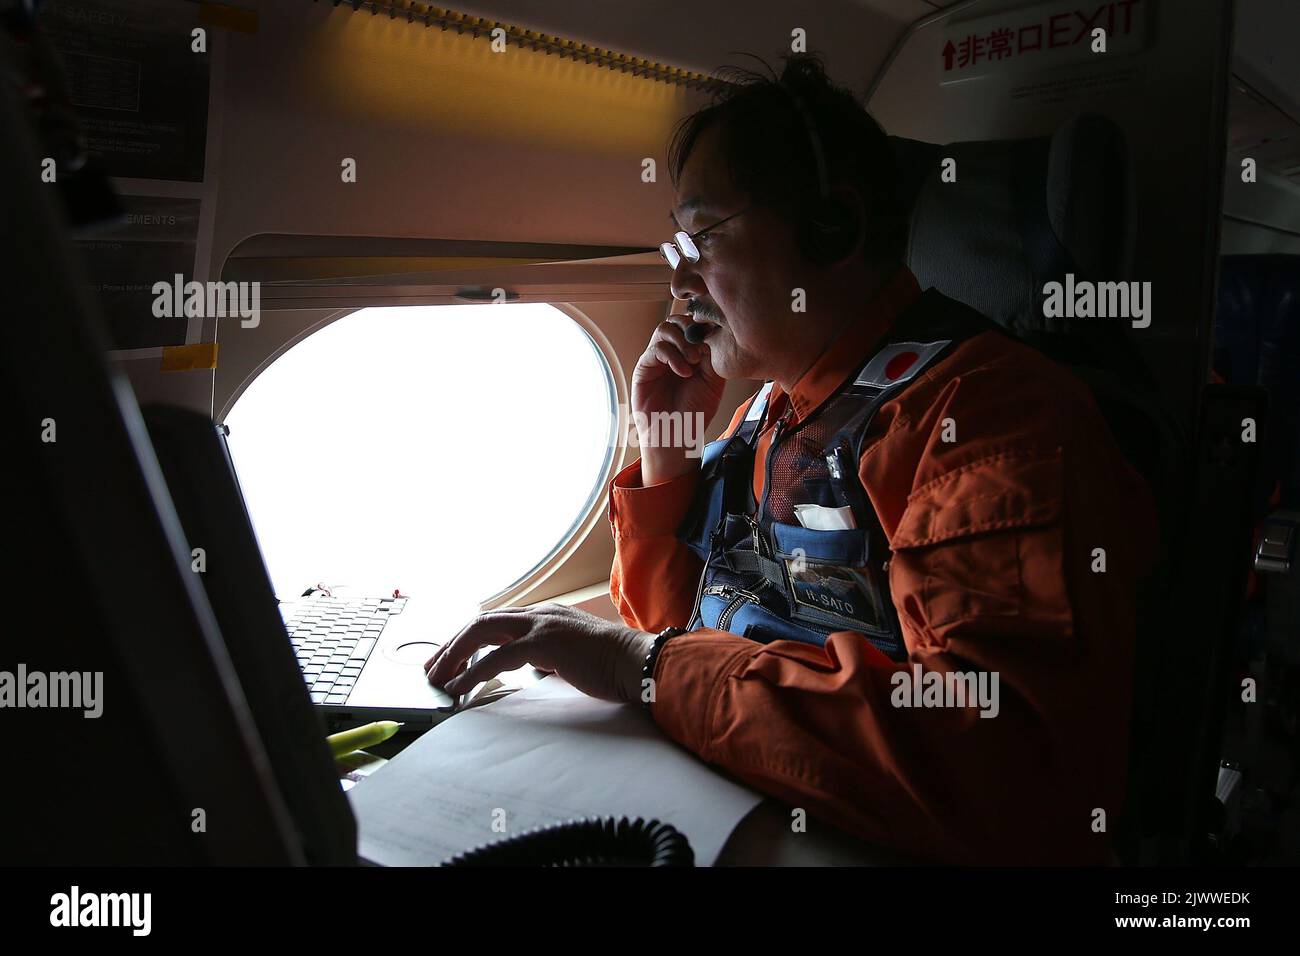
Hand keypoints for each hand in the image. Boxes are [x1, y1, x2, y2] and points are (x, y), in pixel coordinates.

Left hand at [424, 603, 655, 703]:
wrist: (639, 661)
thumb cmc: (614, 664)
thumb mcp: (575, 655)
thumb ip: (552, 656)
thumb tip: (537, 669)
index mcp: (546, 615)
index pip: (496, 621)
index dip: (468, 639)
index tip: (450, 658)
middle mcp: (540, 614)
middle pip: (481, 622)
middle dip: (452, 645)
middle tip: (433, 668)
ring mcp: (541, 625)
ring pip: (481, 633)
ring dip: (454, 656)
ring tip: (438, 678)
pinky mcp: (544, 644)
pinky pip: (495, 658)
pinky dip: (472, 674)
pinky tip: (459, 689)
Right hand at [632, 316, 725, 484]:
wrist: (677, 436)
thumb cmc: (695, 412)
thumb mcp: (713, 380)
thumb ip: (712, 355)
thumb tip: (711, 332)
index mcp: (689, 352)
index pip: (692, 324)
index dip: (702, 324)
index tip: (714, 334)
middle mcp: (672, 352)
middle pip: (676, 320)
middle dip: (691, 328)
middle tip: (702, 348)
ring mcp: (657, 359)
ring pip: (664, 329)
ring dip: (682, 341)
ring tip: (694, 361)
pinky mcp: (644, 368)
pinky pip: (655, 348)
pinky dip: (672, 355)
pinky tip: (684, 371)